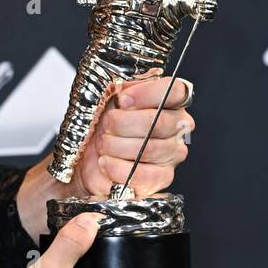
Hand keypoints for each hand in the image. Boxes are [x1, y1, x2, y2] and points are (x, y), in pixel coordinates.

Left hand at [70, 72, 194, 198]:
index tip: (122, 100)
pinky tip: (106, 162)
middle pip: (158, 121)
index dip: (147, 94)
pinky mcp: (162, 177)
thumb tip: (123, 93)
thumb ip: (119, 89)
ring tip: (103, 144)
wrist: (89, 158)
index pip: (175, 91)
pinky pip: (143, 174)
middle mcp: (178, 126)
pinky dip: (117, 168)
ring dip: (115, 146)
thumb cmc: (104, 127)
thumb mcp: (108, 99)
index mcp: (169, 100)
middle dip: (122, 123)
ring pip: (149, 148)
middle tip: (105, 125)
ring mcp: (173, 152)